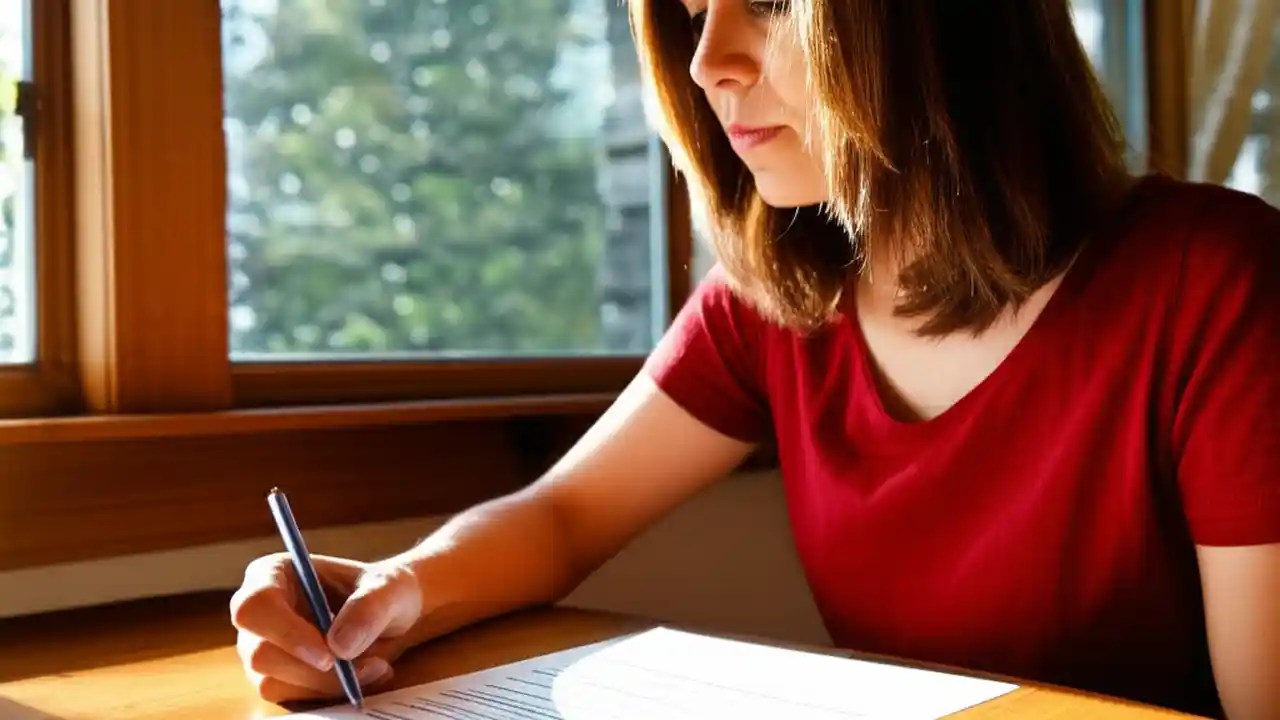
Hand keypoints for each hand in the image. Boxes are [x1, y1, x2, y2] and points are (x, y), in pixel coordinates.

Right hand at [229, 552, 423, 702]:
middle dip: (313, 669)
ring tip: (374, 665)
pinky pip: (289, 698)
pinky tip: (361, 676)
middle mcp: (258, 614)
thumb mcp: (390, 589)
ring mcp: (261, 648)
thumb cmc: (384, 591)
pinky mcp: (275, 678)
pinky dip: (328, 693)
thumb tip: (339, 645)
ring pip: (274, 682)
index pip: (254, 606)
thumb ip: (369, 608)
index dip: (286, 633)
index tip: (329, 655)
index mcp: (272, 574)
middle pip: (261, 653)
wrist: (392, 615)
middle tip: (365, 666)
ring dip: (327, 683)